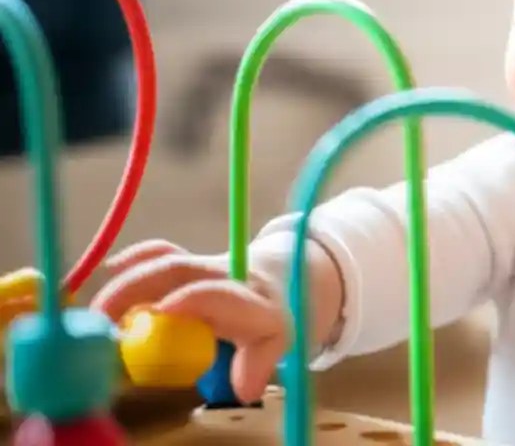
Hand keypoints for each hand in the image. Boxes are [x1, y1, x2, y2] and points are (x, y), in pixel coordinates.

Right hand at [90, 239, 288, 403]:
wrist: (284, 279)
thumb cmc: (269, 318)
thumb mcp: (274, 343)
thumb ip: (256, 364)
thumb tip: (244, 391)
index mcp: (254, 301)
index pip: (226, 296)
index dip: (196, 299)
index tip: (163, 309)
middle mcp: (228, 276)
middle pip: (182, 270)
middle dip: (138, 288)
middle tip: (105, 319)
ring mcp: (208, 265)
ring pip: (167, 261)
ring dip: (128, 281)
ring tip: (99, 311)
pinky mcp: (190, 260)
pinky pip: (163, 253)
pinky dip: (137, 258)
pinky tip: (114, 267)